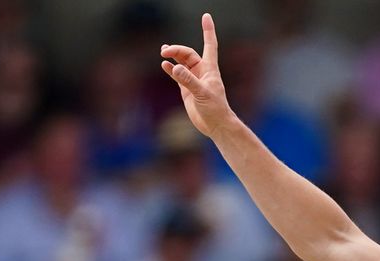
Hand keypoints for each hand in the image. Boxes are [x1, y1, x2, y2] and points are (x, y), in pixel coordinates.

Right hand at [159, 15, 234, 136]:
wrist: (216, 125)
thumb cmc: (215, 109)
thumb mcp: (202, 93)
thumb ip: (188, 80)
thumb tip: (175, 68)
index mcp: (210, 69)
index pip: (210, 44)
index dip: (208, 30)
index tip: (206, 16)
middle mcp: (202, 71)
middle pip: (188, 53)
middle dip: (176, 50)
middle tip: (165, 51)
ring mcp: (193, 80)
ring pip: (182, 63)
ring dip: (173, 56)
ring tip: (163, 51)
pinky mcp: (187, 89)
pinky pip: (177, 75)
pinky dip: (170, 69)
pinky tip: (164, 65)